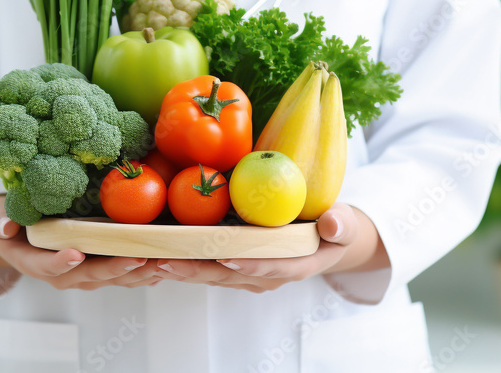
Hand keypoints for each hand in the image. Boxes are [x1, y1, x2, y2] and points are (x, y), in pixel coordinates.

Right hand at [0, 195, 163, 290]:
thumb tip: (5, 225)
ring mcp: (81, 273)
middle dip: (114, 269)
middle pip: (89, 275)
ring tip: (158, 262)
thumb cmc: (7, 223)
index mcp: (34, 261)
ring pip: (110, 278)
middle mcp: (61, 273)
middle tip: (136, 258)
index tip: (76, 254)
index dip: (61, 262)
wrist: (16, 234)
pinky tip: (161, 264)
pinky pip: (121, 274)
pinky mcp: (98, 268)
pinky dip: (141, 271)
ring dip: (135, 273)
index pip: (46, 266)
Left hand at [150, 203, 386, 292]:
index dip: (248, 265)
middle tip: (169, 262)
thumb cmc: (335, 229)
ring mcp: (251, 274)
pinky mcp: (237, 266)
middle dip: (199, 270)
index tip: (225, 258)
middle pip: (230, 275)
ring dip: (185, 268)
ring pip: (214, 273)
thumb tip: (332, 224)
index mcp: (296, 265)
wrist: (328, 240)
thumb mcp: (345, 225)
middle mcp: (268, 276)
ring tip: (155, 260)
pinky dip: (186, 261)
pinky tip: (160, 254)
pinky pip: (209, 267)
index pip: (270, 268)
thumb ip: (341, 225)